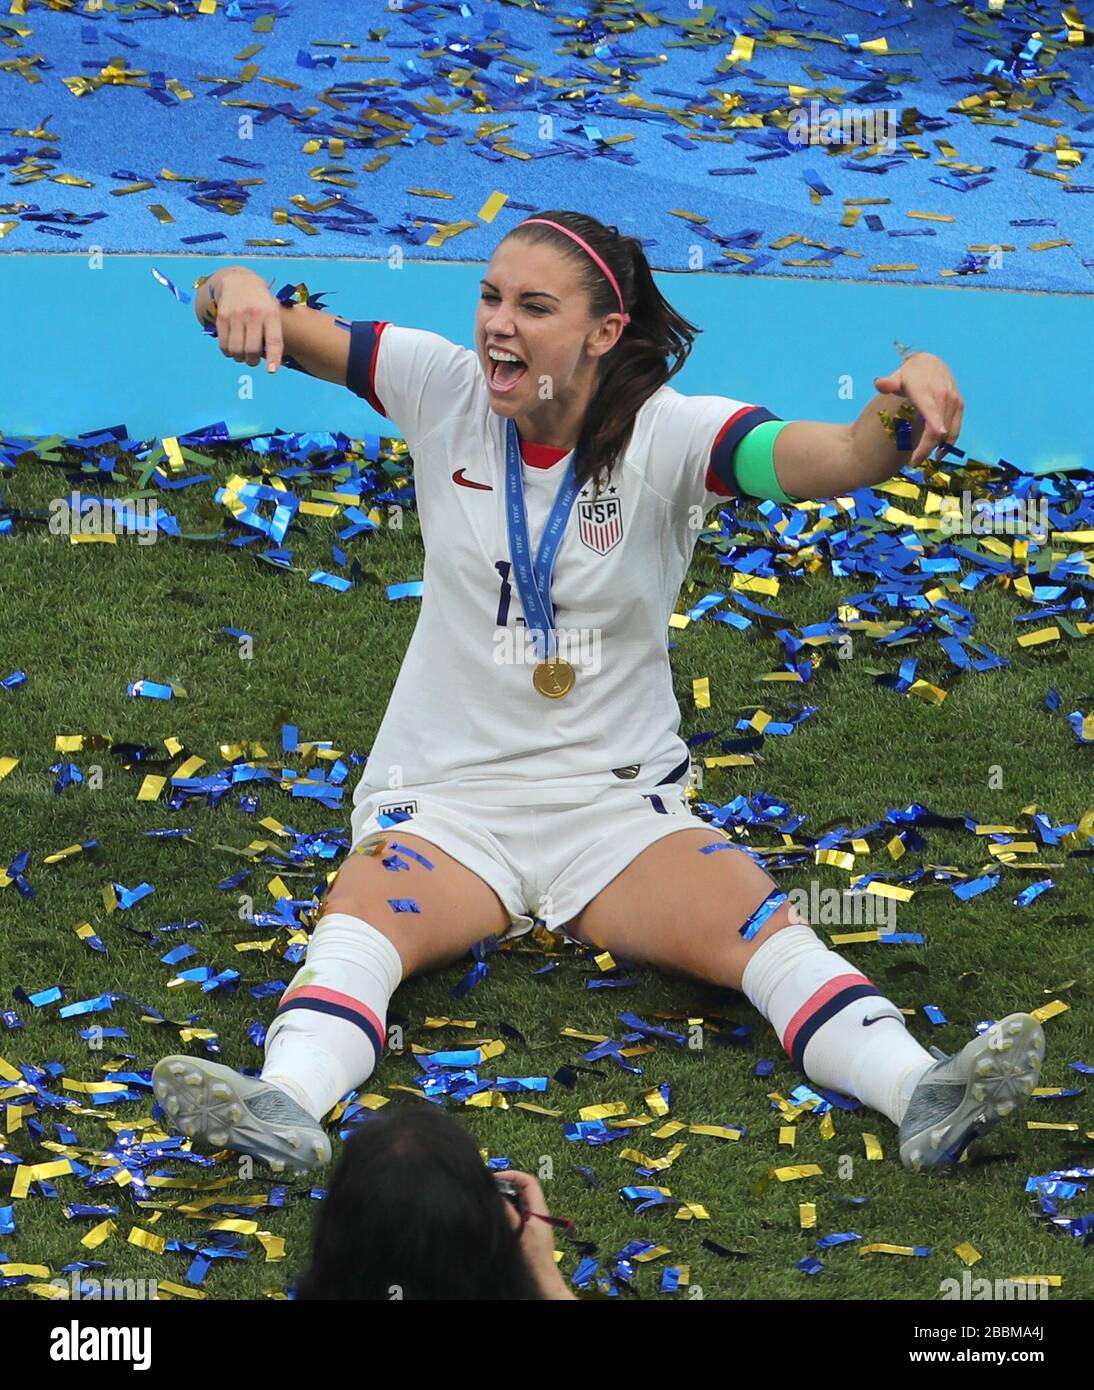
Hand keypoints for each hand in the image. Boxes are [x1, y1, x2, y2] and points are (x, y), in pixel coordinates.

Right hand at [206, 267, 284, 373]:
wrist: (239, 281)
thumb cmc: (261, 304)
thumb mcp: (273, 313)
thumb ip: (272, 335)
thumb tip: (268, 364)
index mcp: (271, 314)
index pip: (274, 340)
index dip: (273, 357)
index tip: (271, 371)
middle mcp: (254, 314)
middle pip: (252, 350)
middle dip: (252, 361)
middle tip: (253, 360)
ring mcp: (236, 315)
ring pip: (236, 350)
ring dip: (239, 358)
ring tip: (242, 355)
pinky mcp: (222, 317)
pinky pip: (223, 345)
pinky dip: (228, 352)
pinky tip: (232, 348)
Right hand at [494, 1170, 574, 1299]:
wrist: (542, 1284)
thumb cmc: (534, 1258)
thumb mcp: (519, 1232)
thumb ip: (508, 1212)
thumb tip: (494, 1193)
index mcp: (539, 1209)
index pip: (529, 1181)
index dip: (513, 1175)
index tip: (494, 1178)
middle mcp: (537, 1214)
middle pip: (522, 1191)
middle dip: (506, 1186)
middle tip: (488, 1189)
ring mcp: (532, 1225)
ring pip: (518, 1204)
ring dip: (504, 1201)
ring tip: (488, 1202)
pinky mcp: (527, 1235)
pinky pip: (516, 1217)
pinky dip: (505, 1214)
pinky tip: (494, 1220)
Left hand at [873, 352, 963, 466]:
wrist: (932, 363)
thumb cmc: (911, 375)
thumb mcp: (898, 378)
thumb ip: (889, 383)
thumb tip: (878, 383)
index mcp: (926, 391)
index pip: (931, 410)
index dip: (935, 425)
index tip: (936, 438)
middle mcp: (943, 396)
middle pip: (937, 429)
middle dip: (926, 448)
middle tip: (913, 461)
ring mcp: (954, 401)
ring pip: (948, 432)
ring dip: (935, 448)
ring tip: (921, 457)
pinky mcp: (960, 405)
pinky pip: (957, 429)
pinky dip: (949, 443)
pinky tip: (939, 453)